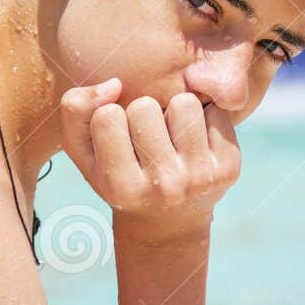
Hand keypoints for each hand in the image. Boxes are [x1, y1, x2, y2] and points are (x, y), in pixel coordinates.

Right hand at [60, 79, 241, 240]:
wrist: (168, 220)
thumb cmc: (118, 174)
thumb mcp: (84, 151)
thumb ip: (75, 110)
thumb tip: (114, 84)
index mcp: (122, 187)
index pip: (107, 115)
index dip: (110, 116)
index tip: (117, 138)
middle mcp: (164, 187)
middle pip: (146, 106)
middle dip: (143, 112)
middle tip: (146, 138)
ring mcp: (201, 178)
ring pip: (185, 103)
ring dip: (175, 111)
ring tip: (170, 135)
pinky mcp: (229, 167)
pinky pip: (215, 111)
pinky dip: (204, 117)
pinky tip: (194, 140)